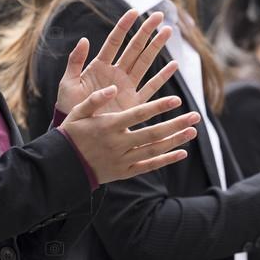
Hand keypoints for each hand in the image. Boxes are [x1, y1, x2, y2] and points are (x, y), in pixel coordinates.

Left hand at [55, 9, 175, 115]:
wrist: (77, 134)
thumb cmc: (69, 108)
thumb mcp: (68, 83)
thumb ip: (75, 61)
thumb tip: (84, 39)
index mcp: (99, 66)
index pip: (114, 41)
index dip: (124, 26)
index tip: (134, 11)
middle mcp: (116, 73)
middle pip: (134, 48)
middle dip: (146, 31)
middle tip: (160, 15)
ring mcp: (126, 87)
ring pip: (144, 62)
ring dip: (156, 47)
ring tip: (168, 31)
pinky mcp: (133, 103)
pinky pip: (150, 87)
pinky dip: (162, 77)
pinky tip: (174, 65)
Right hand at [59, 86, 200, 183]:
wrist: (63, 166)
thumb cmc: (71, 134)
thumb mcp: (77, 112)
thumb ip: (95, 99)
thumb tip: (113, 87)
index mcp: (109, 125)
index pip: (139, 114)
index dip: (159, 106)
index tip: (176, 99)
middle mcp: (119, 143)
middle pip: (153, 133)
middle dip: (176, 124)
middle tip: (195, 116)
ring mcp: (123, 159)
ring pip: (154, 150)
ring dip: (176, 140)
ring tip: (193, 131)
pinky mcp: (124, 172)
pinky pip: (149, 166)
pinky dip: (166, 160)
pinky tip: (181, 153)